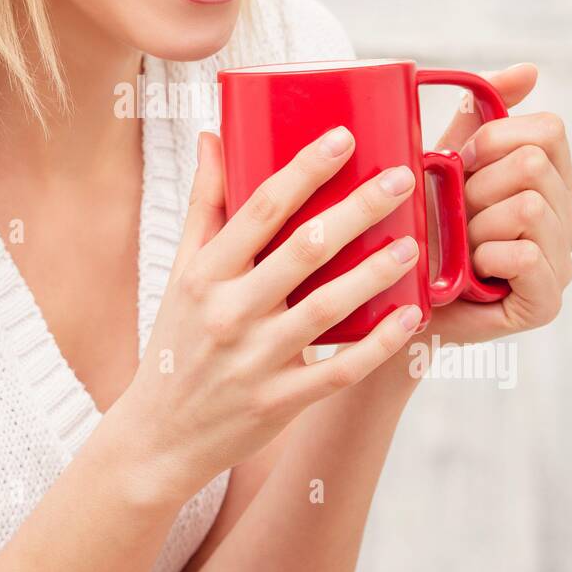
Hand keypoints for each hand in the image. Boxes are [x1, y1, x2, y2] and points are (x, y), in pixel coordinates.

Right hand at [115, 127, 425, 504]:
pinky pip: (338, 370)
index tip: (344, 138)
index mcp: (204, 273)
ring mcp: (255, 360)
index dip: (304, 170)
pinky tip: (410, 316)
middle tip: (401, 179)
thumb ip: (204, 204)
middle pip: (304, 249)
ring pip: (327, 308)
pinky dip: (378, 344)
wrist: (158, 436)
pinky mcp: (279, 402)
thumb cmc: (177, 341)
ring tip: (413, 242)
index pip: (260, 209)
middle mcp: (228, 312)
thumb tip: (212, 136)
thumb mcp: (180, 272)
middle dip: (357, 209)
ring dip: (375, 272)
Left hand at [424, 63, 571, 345]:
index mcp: (548, 178)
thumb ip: (482, 112)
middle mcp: (563, 216)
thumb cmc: (418, 224)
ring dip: (476, 225)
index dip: (494, 140)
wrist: (390, 293)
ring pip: (528, 206)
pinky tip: (471, 270)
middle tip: (457, 215)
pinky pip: (527, 254)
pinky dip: (486, 256)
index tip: (462, 164)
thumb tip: (530, 70)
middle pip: (533, 164)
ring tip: (460, 245)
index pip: (548, 129)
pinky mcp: (546, 300)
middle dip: (477, 186)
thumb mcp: (444, 157)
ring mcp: (560, 260)